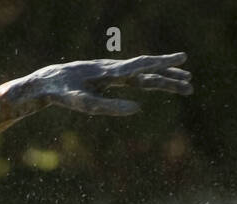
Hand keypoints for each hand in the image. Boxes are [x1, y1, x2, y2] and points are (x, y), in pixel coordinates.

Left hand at [28, 53, 191, 115]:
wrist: (45, 81)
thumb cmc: (61, 93)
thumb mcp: (83, 104)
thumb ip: (108, 107)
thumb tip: (138, 109)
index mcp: (110, 72)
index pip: (142, 66)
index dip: (162, 64)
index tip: (183, 59)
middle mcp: (113, 69)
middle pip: (147, 72)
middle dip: (169, 78)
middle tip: (191, 84)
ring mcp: (111, 72)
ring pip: (142, 74)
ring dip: (163, 79)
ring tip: (185, 83)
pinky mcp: (106, 77)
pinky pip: (132, 77)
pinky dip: (147, 79)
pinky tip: (154, 82)